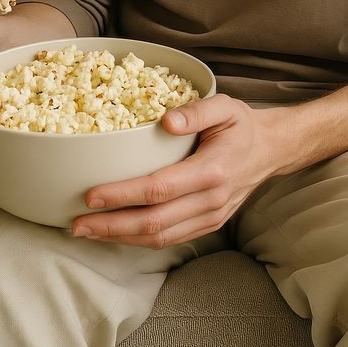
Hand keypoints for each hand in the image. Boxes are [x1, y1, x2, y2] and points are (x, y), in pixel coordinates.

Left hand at [71, 94, 290, 248]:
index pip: (158, 190)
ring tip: (87, 231)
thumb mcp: (224, 107)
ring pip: (159, 238)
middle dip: (111, 226)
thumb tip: (167, 121)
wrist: (270, 150)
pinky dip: (138, 240)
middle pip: (153, 222)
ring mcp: (209, 218)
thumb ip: (197, 111)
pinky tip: (114, 232)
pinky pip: (169, 239)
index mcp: (211, 171)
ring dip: (119, 237)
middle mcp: (210, 201)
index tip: (91, 196)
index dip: (122, 195)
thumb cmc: (241, 126)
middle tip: (76, 224)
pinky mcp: (206, 225)